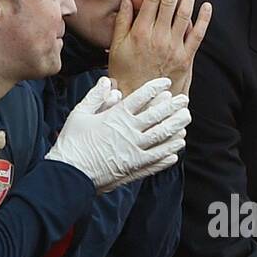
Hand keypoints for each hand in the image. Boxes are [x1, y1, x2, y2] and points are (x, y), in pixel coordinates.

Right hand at [45, 76, 188, 192]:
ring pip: (162, 137)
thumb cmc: (71, 143)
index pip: (141, 98)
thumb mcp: (79, 114)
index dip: (155, 88)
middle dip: (172, 106)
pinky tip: (176, 148)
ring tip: (186, 121)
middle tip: (184, 100)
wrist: (70, 175)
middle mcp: (129, 132)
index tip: (166, 83)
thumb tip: (106, 82)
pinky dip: (168, 153)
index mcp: (116, 117)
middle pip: (157, 116)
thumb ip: (95, 97)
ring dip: (176, 127)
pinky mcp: (134, 169)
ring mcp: (134, 151)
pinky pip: (156, 160)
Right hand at [109, 0, 211, 96]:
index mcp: (140, 32)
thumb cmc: (125, 75)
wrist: (140, 102)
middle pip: (169, 1)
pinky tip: (207, 5)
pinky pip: (197, 36)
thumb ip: (123, 22)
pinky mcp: (186, 59)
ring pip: (184, 14)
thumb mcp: (116, 47)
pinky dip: (203, 20)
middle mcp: (158, 37)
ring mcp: (174, 48)